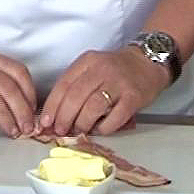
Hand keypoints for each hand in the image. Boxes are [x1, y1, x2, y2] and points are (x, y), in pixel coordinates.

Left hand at [36, 46, 170, 136]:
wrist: (147, 62)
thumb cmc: (116, 70)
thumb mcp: (92, 68)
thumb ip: (75, 87)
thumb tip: (55, 116)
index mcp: (87, 61)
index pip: (63, 84)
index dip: (52, 106)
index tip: (46, 122)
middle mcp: (102, 69)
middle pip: (75, 96)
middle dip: (64, 118)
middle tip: (60, 131)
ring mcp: (119, 83)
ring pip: (93, 107)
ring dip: (82, 124)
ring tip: (79, 131)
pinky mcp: (133, 97)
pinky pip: (114, 117)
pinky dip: (104, 128)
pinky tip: (100, 130)